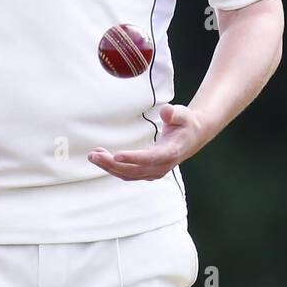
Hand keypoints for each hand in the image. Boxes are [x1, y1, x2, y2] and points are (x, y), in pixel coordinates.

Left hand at [88, 104, 208, 180]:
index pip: (150, 158)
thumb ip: (174, 113)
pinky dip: (114, 167)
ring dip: (109, 167)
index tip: (116, 154)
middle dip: (112, 164)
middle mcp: (162, 166)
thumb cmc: (186, 123)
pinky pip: (128, 173)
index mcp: (171, 152)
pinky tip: (101, 156)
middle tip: (94, 155)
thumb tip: (165, 111)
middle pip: (134, 170)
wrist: (193, 136)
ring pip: (129, 174)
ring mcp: (155, 171)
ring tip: (93, 155)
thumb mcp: (184, 114)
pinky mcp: (148, 172)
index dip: (133, 158)